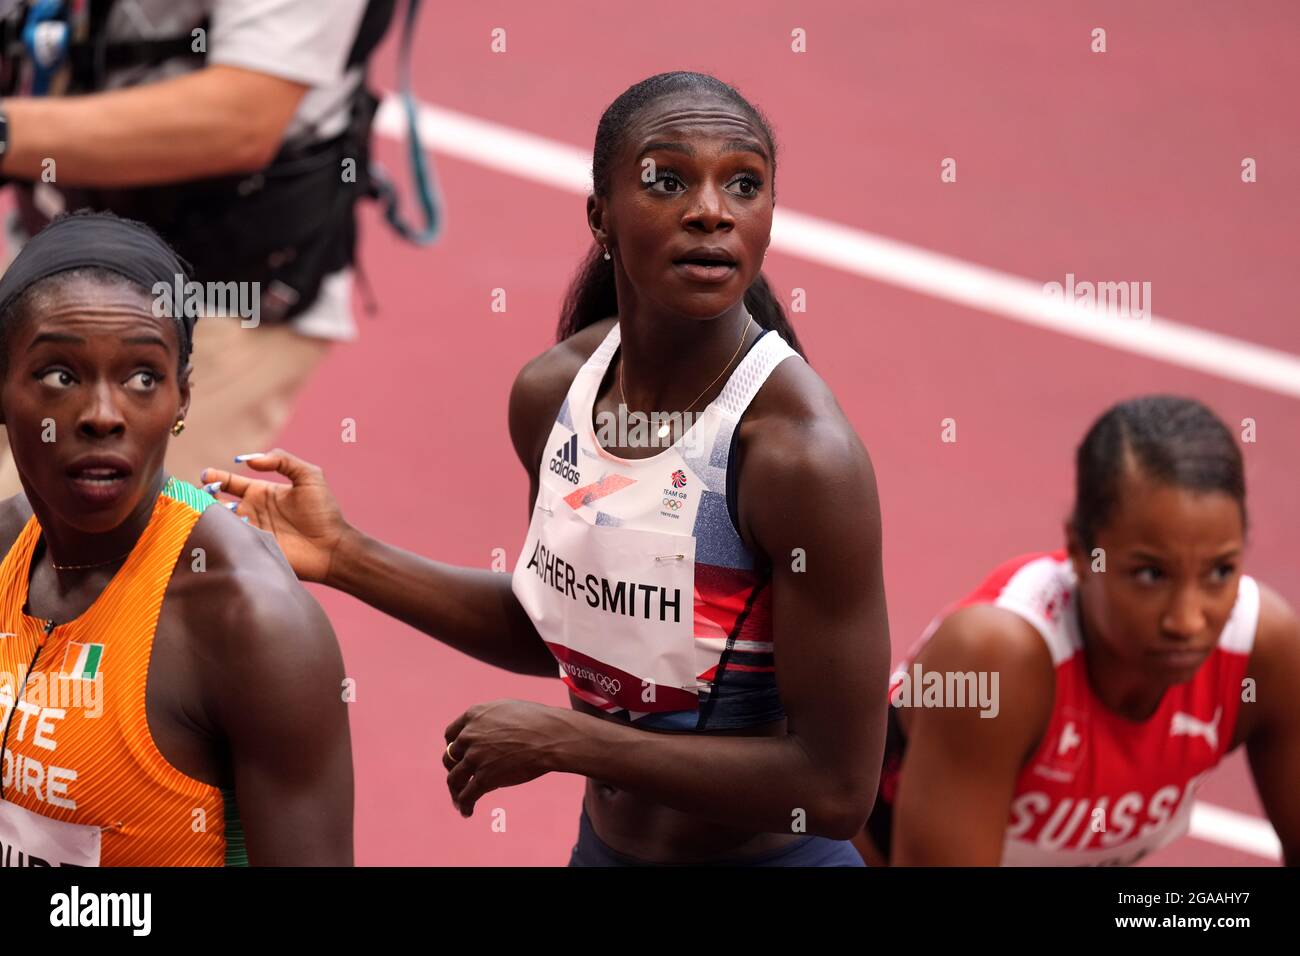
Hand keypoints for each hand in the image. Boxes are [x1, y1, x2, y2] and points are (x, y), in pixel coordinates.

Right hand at [198, 448, 350, 583]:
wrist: (331, 547)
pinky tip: (213, 529)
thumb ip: (282, 460)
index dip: (215, 477)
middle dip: (203, 497)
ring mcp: (249, 531)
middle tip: (201, 494)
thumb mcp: (309, 476)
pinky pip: (227, 541)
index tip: (206, 476)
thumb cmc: (323, 511)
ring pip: (218, 521)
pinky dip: (217, 535)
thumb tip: (249, 461)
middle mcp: (251, 511)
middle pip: (216, 502)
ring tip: (203, 510)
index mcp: (260, 492)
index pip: (229, 482)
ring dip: (207, 516)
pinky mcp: (251, 549)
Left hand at [443, 700, 577, 816]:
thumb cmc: (538, 721)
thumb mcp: (507, 708)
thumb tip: (489, 729)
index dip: (453, 748)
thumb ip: (490, 719)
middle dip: (454, 769)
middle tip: (460, 779)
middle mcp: (469, 735)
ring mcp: (475, 757)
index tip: (458, 757)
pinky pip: (467, 795)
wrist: (551, 736)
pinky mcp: (484, 777)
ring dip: (455, 791)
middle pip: (450, 757)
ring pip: (454, 778)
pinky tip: (467, 812)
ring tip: (459, 801)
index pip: (451, 734)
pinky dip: (464, 805)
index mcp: (474, 715)